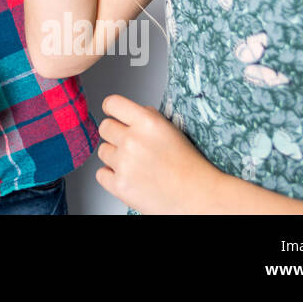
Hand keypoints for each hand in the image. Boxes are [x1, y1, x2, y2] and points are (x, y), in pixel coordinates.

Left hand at [95, 94, 219, 213]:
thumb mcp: (171, 130)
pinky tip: (130, 178)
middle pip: (104, 127)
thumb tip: (128, 114)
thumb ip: (147, 117)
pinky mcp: (120, 185)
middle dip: (115, 135)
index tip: (113, 115)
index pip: (112, 104)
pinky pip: (101, 174)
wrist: (201, 197)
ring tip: (137, 165)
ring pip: (102, 151)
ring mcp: (124, 163)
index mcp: (147, 122)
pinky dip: (112, 177)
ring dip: (114, 157)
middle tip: (131, 146)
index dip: (111, 110)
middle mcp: (133, 140)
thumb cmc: (190, 166)